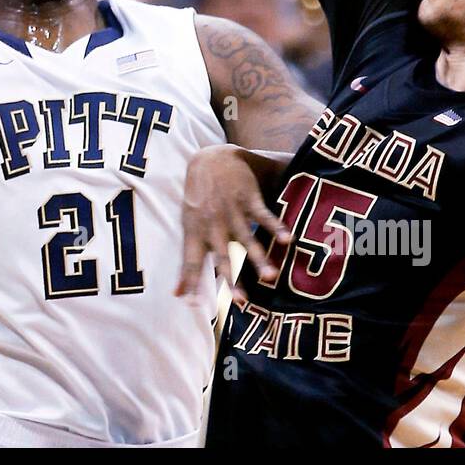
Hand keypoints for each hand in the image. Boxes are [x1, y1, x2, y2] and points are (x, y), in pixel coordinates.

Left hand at [176, 145, 289, 299]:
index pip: (191, 262)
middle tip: (241, 300)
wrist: (211, 160)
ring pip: (247, 238)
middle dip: (232, 277)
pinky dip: (275, 227)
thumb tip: (177, 295)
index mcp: (195, 232)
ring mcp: (232, 211)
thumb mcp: (188, 227)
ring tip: (270, 276)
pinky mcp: (249, 198)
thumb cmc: (198, 199)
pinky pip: (264, 215)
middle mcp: (213, 224)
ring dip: (259, 258)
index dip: (190, 282)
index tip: (191, 304)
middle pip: (223, 255)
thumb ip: (187, 262)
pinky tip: (287, 239)